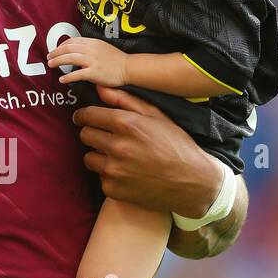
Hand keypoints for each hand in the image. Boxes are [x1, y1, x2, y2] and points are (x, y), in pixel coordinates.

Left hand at [47, 36, 128, 86]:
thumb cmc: (117, 59)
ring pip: (70, 58)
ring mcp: (92, 61)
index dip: (61, 45)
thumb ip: (90, 47)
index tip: (56, 50)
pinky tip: (62, 80)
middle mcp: (91, 49)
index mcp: (93, 42)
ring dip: (58, 61)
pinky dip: (68, 77)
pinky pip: (77, 74)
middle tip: (48, 57)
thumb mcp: (103, 47)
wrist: (128, 67)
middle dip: (56, 52)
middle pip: (68, 49)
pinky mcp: (94, 73)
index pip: (72, 41)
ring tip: (51, 65)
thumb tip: (77, 50)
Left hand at [73, 85, 223, 214]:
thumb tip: (100, 88)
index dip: (85, 115)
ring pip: (89, 158)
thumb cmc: (177, 145)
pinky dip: (110, 175)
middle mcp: (117, 147)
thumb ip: (125, 100)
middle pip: (85, 135)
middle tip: (106, 137)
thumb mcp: (156, 116)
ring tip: (119, 157)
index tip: (85, 118)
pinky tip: (127, 173)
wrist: (192, 182)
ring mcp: (113, 171)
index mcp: (126, 124)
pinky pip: (101, 178)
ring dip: (99, 156)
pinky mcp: (113, 189)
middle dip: (93, 134)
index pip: (88, 115)